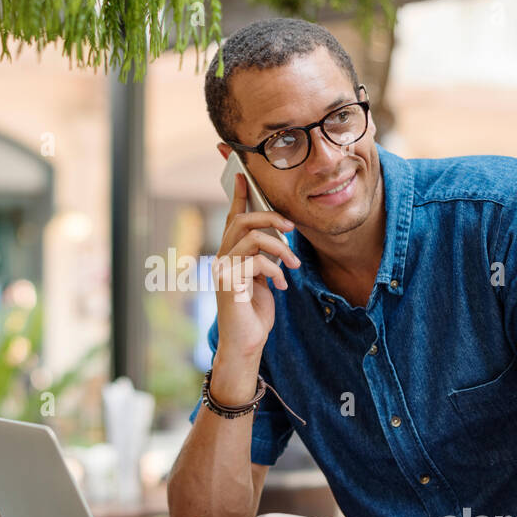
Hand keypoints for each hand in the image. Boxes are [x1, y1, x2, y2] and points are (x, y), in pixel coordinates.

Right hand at [210, 171, 299, 362]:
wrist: (246, 342)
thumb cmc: (255, 311)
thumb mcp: (263, 278)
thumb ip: (264, 256)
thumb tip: (278, 236)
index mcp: (230, 254)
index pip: (232, 218)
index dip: (237, 196)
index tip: (242, 175)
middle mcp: (222, 257)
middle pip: (242, 220)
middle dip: (270, 218)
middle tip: (292, 229)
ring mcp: (223, 268)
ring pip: (252, 237)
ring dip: (280, 248)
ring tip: (293, 266)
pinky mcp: (228, 281)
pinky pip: (256, 260)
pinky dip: (275, 270)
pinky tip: (282, 285)